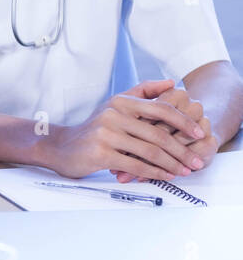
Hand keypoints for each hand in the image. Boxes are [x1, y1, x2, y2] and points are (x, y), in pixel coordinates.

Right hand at [44, 80, 208, 180]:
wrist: (60, 146)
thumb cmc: (93, 128)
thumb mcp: (114, 104)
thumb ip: (142, 91)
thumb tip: (172, 83)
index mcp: (120, 101)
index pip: (160, 108)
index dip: (183, 122)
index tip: (199, 133)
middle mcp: (112, 115)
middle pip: (158, 134)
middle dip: (182, 150)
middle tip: (196, 161)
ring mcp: (106, 134)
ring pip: (150, 151)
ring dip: (172, 165)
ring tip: (185, 171)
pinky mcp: (100, 153)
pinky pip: (136, 165)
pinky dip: (155, 173)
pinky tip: (165, 176)